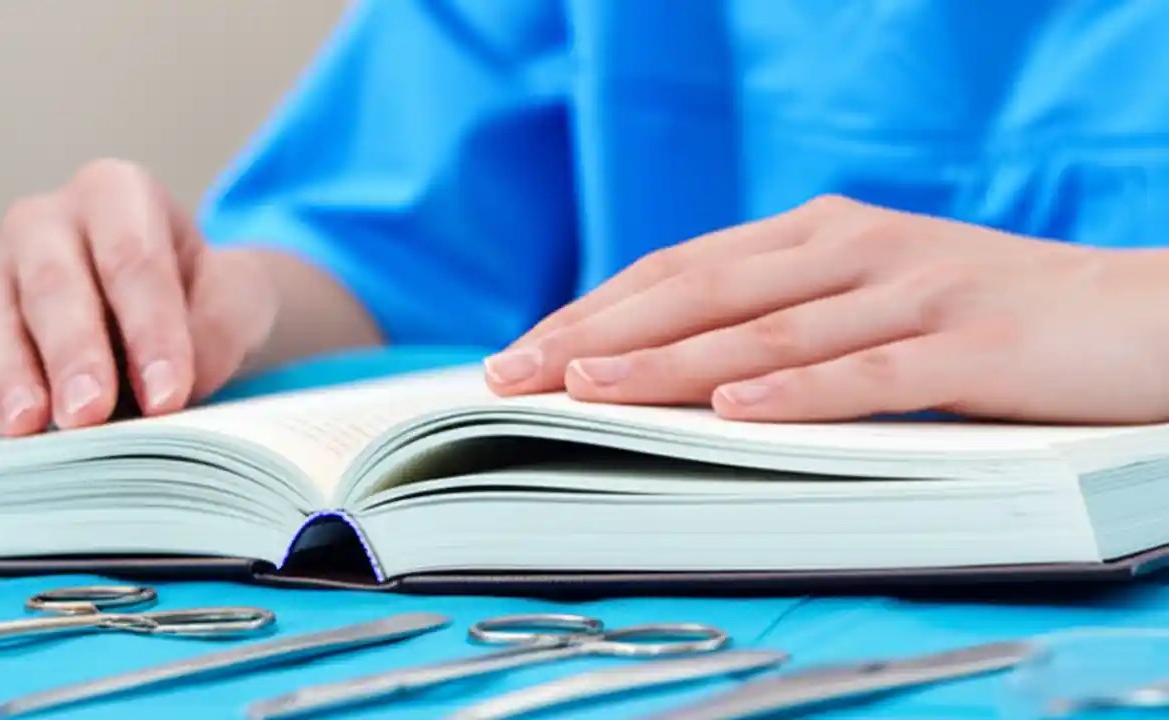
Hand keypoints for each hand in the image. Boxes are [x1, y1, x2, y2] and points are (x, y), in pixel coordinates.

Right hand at [0, 159, 278, 439]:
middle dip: (72, 353)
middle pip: (54, 285)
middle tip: (90, 412)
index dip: (150, 328)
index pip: (132, 259)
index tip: (168, 394)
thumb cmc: (203, 296)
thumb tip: (181, 380)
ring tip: (30, 427)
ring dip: (9, 376)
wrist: (179, 307)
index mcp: (116, 193)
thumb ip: (220, 328)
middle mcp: (45, 222)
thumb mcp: (236, 297)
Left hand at [484, 195, 1168, 423]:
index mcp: (819, 235)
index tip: (526, 351)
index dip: (596, 308)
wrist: (1135, 315)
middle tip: (518, 374)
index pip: (680, 269)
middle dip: (601, 335)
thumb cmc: (986, 319)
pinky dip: (799, 391)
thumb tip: (676, 370)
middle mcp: (850, 248)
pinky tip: (736, 412)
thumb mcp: (868, 300)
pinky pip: (869, 371)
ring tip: (591, 390)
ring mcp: (910, 290)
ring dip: (671, 362)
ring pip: (766, 331)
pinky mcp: (969, 344)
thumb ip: (784, 319)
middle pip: (700, 291)